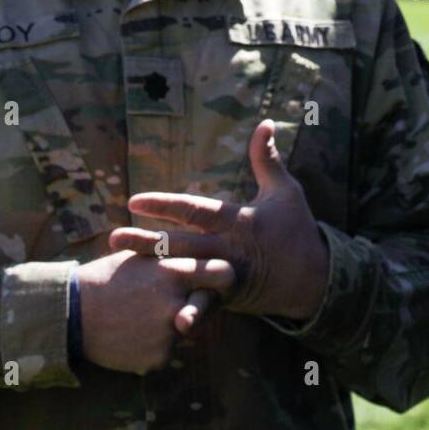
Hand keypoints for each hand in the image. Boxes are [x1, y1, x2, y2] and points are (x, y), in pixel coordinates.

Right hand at [74, 248, 235, 373]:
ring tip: (139, 318)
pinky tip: (131, 336)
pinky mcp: (159, 358)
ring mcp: (168, 334)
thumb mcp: (139, 257)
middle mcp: (177, 304)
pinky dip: (154, 346)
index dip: (222, 277)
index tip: (216, 280)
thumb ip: (173, 257)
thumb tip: (202, 247)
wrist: (69, 315)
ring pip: (187, 330)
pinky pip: (168, 351)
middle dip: (200, 303)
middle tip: (174, 301)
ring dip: (171, 325)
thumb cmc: (105, 279)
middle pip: (210, 305)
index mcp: (174, 273)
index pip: (224, 274)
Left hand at [111, 119, 329, 321]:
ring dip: (152, 269)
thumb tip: (266, 122)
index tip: (134, 200)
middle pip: (180, 245)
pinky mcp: (228, 297)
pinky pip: (199, 300)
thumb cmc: (297, 229)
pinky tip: (153, 307)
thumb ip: (267, 158)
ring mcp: (227, 276)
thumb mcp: (285, 190)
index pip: (195, 211)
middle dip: (146, 241)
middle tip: (113, 237)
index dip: (165, 205)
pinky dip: (179, 304)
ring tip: (119, 264)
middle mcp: (229, 249)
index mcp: (239, 221)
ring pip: (183, 273)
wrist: (315, 279)